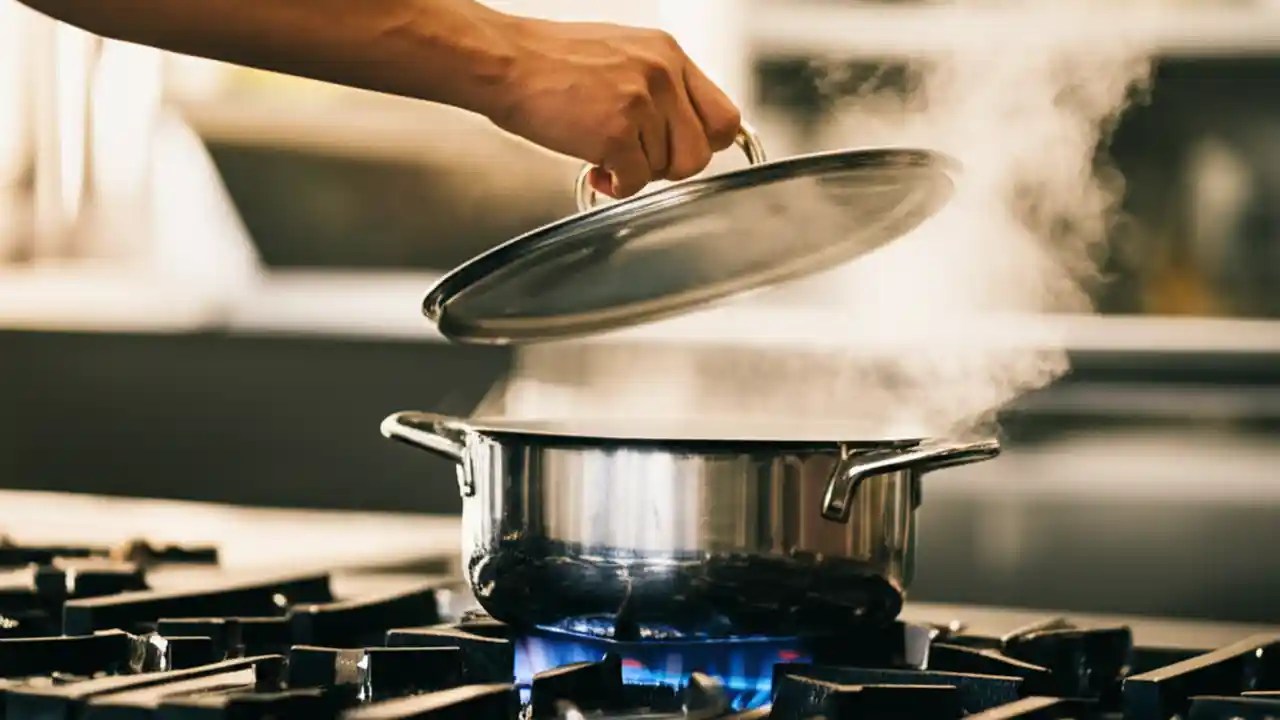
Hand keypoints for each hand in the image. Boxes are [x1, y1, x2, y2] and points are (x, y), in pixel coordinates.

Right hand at [484, 15, 741, 198]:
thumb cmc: (549, 61)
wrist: (504, 61)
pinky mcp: (615, 132)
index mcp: (668, 53)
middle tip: (639, 160)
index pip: (723, 115)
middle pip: (703, 150)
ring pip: (668, 170)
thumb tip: (679, 127)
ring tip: (606, 156)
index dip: (705, 143)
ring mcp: (641, 102)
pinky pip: (636, 182)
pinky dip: (616, 186)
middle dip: (672, 167)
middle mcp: (662, 74)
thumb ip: (659, 87)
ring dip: (637, 173)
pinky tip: (596, 169)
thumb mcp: (621, 55)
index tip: (679, 151)